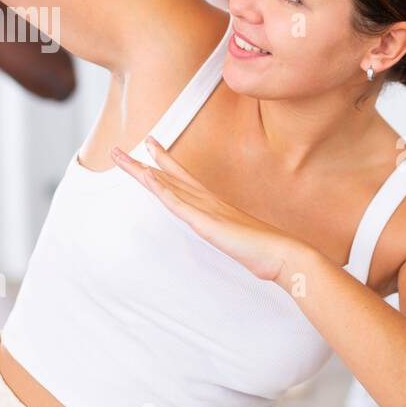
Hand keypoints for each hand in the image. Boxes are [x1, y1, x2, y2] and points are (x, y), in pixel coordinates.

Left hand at [112, 137, 308, 285]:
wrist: (285, 256)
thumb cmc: (269, 253)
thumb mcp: (243, 243)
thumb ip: (235, 237)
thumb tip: (234, 241)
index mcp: (217, 207)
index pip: (184, 182)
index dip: (166, 166)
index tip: (151, 150)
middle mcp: (210, 202)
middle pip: (170, 178)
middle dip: (145, 162)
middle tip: (120, 150)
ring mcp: (208, 210)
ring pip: (168, 185)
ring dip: (143, 171)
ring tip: (122, 157)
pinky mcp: (207, 222)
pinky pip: (178, 202)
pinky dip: (161, 188)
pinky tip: (148, 177)